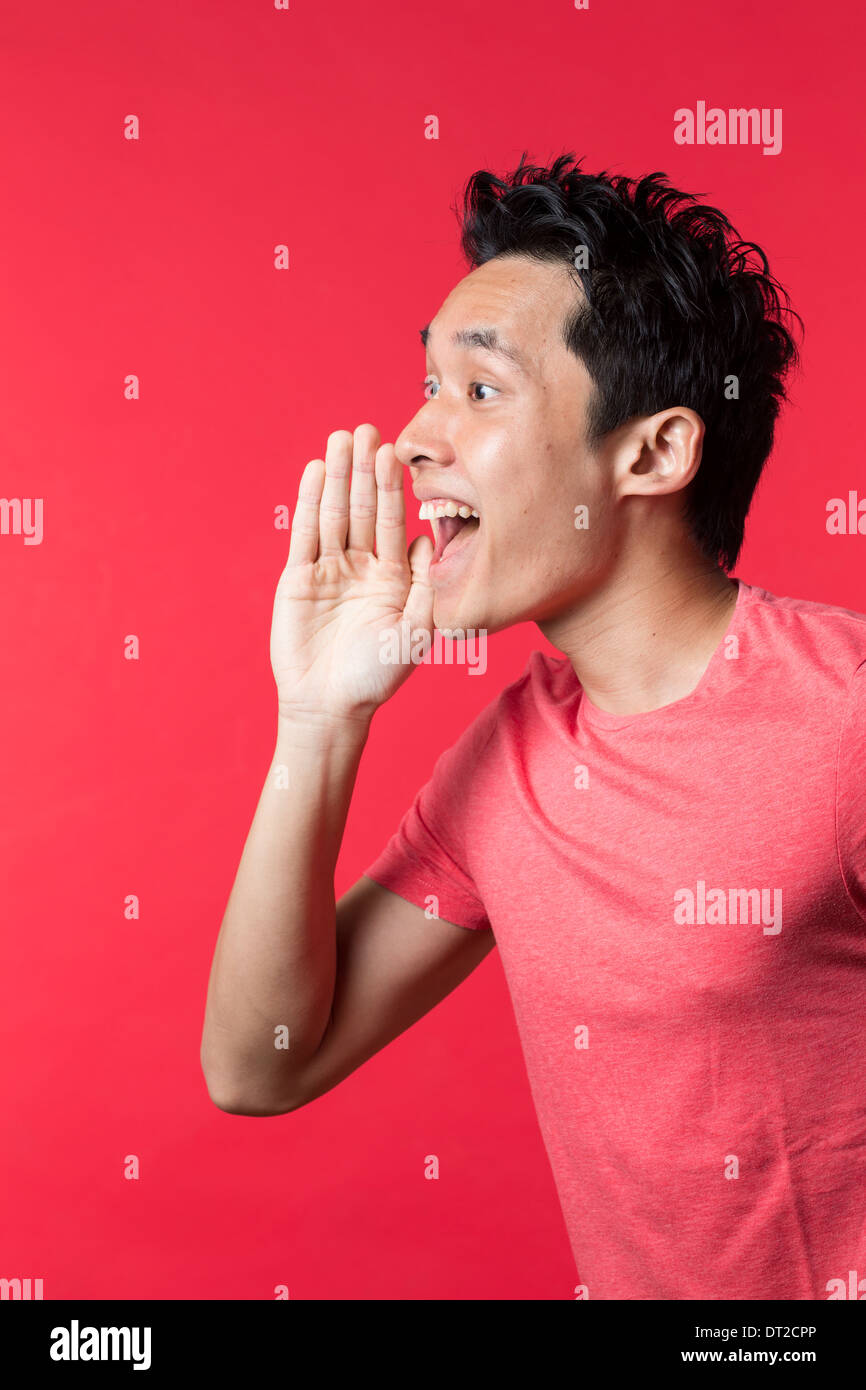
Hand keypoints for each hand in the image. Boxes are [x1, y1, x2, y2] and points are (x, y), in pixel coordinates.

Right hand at [271, 425, 433, 724]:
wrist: (331, 705)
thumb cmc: (377, 677)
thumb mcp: (416, 632)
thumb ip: (426, 587)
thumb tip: (430, 541)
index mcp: (392, 578)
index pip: (391, 522)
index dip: (391, 488)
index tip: (395, 453)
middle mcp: (360, 568)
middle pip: (360, 509)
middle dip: (364, 471)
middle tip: (367, 430)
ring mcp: (328, 571)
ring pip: (332, 514)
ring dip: (336, 477)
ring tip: (340, 439)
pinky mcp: (298, 579)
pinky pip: (305, 535)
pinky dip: (308, 503)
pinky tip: (315, 472)